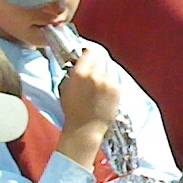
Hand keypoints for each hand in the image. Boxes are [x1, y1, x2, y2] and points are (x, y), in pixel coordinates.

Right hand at [57, 49, 122, 168]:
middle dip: (94, 71)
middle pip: (97, 64)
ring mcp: (107, 81)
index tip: (88, 56)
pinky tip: (104, 97)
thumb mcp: (66, 89)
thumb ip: (73, 74)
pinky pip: (113, 82)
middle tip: (91, 83)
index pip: (87, 55)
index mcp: (79, 73)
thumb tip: (78, 63)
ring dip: (103, 79)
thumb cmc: (72, 110)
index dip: (87, 56)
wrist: (86, 127)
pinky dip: (110, 87)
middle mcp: (94, 75)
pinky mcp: (117, 88)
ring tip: (98, 93)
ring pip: (107, 73)